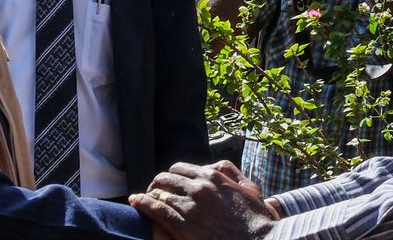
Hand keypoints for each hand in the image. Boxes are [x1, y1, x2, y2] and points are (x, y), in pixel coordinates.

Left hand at [130, 161, 277, 239]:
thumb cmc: (256, 217)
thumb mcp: (249, 188)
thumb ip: (231, 172)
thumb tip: (213, 167)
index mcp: (212, 177)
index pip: (181, 168)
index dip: (171, 174)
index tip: (168, 181)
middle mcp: (199, 187)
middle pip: (167, 177)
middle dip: (158, 183)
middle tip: (154, 190)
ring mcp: (190, 206)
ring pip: (159, 192)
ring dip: (149, 193)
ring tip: (142, 197)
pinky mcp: (183, 226)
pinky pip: (156, 209)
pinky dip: (143, 203)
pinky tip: (136, 202)